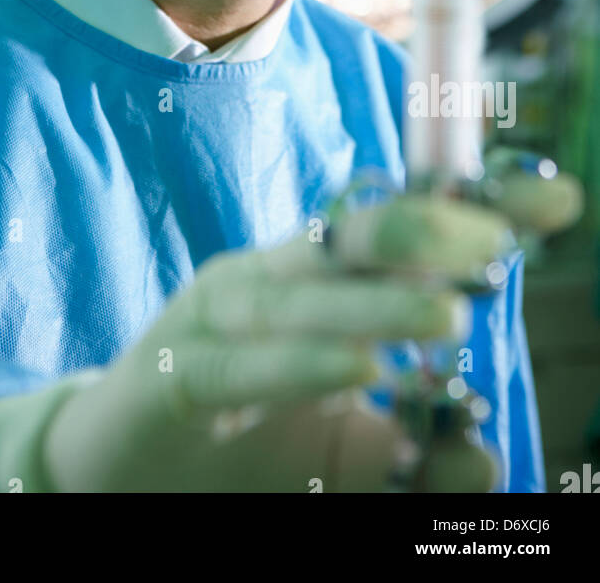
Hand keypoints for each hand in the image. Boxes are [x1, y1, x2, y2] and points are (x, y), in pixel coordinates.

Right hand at [41, 193, 512, 492]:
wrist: (120, 477)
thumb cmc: (240, 446)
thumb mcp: (343, 452)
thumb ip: (410, 450)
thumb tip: (483, 453)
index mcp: (310, 281)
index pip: (397, 232)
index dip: (472, 208)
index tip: (556, 200)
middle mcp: (265, 282)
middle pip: (347, 239)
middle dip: (426, 230)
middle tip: (501, 242)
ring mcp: (213, 319)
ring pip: (298, 299)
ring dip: (376, 302)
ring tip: (452, 310)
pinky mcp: (174, 374)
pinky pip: (240, 366)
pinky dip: (298, 365)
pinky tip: (356, 365)